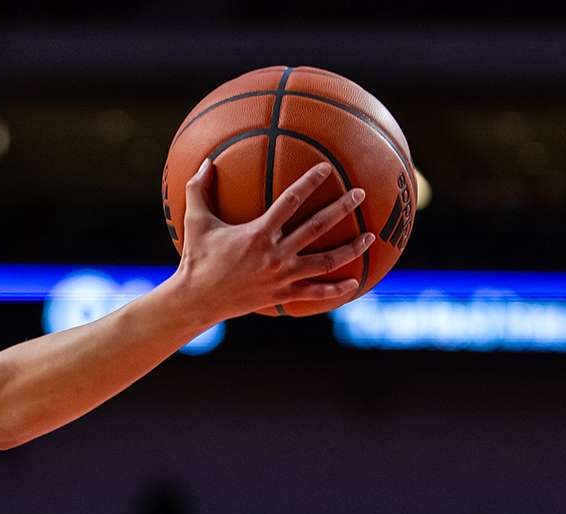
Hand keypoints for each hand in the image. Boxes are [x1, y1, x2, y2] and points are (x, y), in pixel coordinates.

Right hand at [170, 161, 374, 324]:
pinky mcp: (282, 295)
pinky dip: (336, 289)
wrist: (197, 300)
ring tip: (370, 237)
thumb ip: (199, 189)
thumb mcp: (195, 221)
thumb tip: (204, 161)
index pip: (291, 200)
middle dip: (342, 208)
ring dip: (350, 249)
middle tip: (360, 193)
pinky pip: (315, 293)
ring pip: (325, 262)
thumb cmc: (196, 259)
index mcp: (258, 233)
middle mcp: (275, 254)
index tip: (327, 168)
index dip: (310, 182)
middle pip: (318, 227)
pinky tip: (354, 282)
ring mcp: (282, 277)